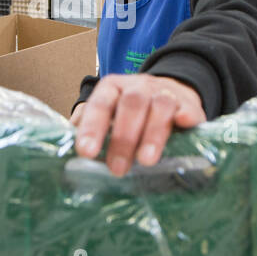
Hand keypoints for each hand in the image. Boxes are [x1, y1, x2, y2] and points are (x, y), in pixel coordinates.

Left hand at [73, 74, 205, 176]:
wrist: (172, 90)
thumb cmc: (132, 112)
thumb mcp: (109, 114)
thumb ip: (88, 127)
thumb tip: (66, 152)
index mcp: (113, 88)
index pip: (100, 104)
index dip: (92, 127)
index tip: (85, 152)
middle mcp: (139, 86)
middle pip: (131, 104)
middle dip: (123, 137)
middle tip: (117, 168)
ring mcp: (166, 93)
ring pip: (159, 105)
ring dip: (152, 133)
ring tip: (146, 161)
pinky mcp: (189, 104)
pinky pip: (189, 108)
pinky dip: (186, 117)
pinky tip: (184, 125)